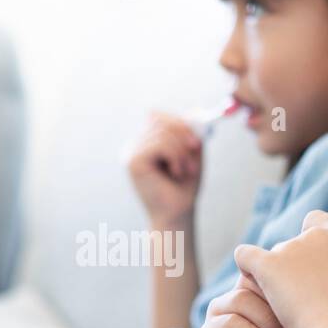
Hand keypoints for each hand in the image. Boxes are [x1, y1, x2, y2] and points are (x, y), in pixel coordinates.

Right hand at [126, 112, 202, 227]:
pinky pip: (159, 144)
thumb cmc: (184, 188)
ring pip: (161, 131)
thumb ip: (191, 132)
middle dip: (183, 132)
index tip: (196, 139)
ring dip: (181, 149)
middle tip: (196, 149)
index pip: (156, 116)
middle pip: (158, 118)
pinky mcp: (133, 161)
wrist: (178, 215)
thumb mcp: (191, 153)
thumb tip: (194, 112)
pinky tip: (176, 172)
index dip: (178, 121)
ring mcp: (131, 153)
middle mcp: (134, 146)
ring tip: (186, 169)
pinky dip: (175, 155)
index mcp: (145, 143)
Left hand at [233, 210, 327, 327]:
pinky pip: (245, 256)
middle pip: (291, 245)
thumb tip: (311, 277)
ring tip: (292, 309)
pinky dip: (247, 270)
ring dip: (275, 279)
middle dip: (291, 268)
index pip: (316, 221)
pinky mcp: (270, 264)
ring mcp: (292, 249)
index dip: (309, 241)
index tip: (308, 262)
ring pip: (271, 258)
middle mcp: (317, 236)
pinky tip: (257, 288)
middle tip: (303, 298)